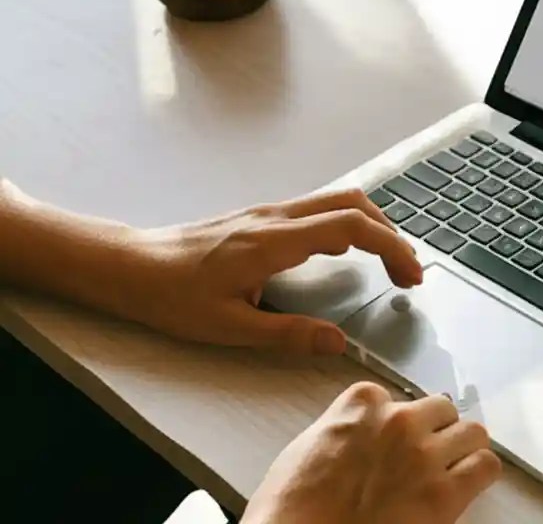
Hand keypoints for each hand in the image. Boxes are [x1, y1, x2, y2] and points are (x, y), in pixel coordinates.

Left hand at [119, 188, 423, 354]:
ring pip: (338, 200)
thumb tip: (338, 342)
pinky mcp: (263, 217)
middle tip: (409, 273)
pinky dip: (350, 225)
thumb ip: (287, 334)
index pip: (351, 228)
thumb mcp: (228, 328)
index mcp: (274, 241)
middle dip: (392, 234)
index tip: (411, 276)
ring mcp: (270, 212)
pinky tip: (349, 256)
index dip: (391, 247)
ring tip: (389, 264)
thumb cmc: (172, 296)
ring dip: (373, 226)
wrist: (131, 266)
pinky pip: (320, 209)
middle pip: (354, 203)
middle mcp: (277, 217)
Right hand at [242, 382, 501, 523]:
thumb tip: (358, 434)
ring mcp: (424, 455)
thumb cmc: (290, 510)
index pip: (396, 396)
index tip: (393, 439)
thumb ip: (342, 428)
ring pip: (472, 432)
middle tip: (427, 454)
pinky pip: (486, 466)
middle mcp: (398, 422)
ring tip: (452, 467)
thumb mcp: (304, 450)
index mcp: (361, 405)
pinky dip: (481, 472)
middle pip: (441, 409)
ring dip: (464, 448)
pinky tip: (468, 482)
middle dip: (437, 430)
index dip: (397, 422)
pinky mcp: (444, 493)